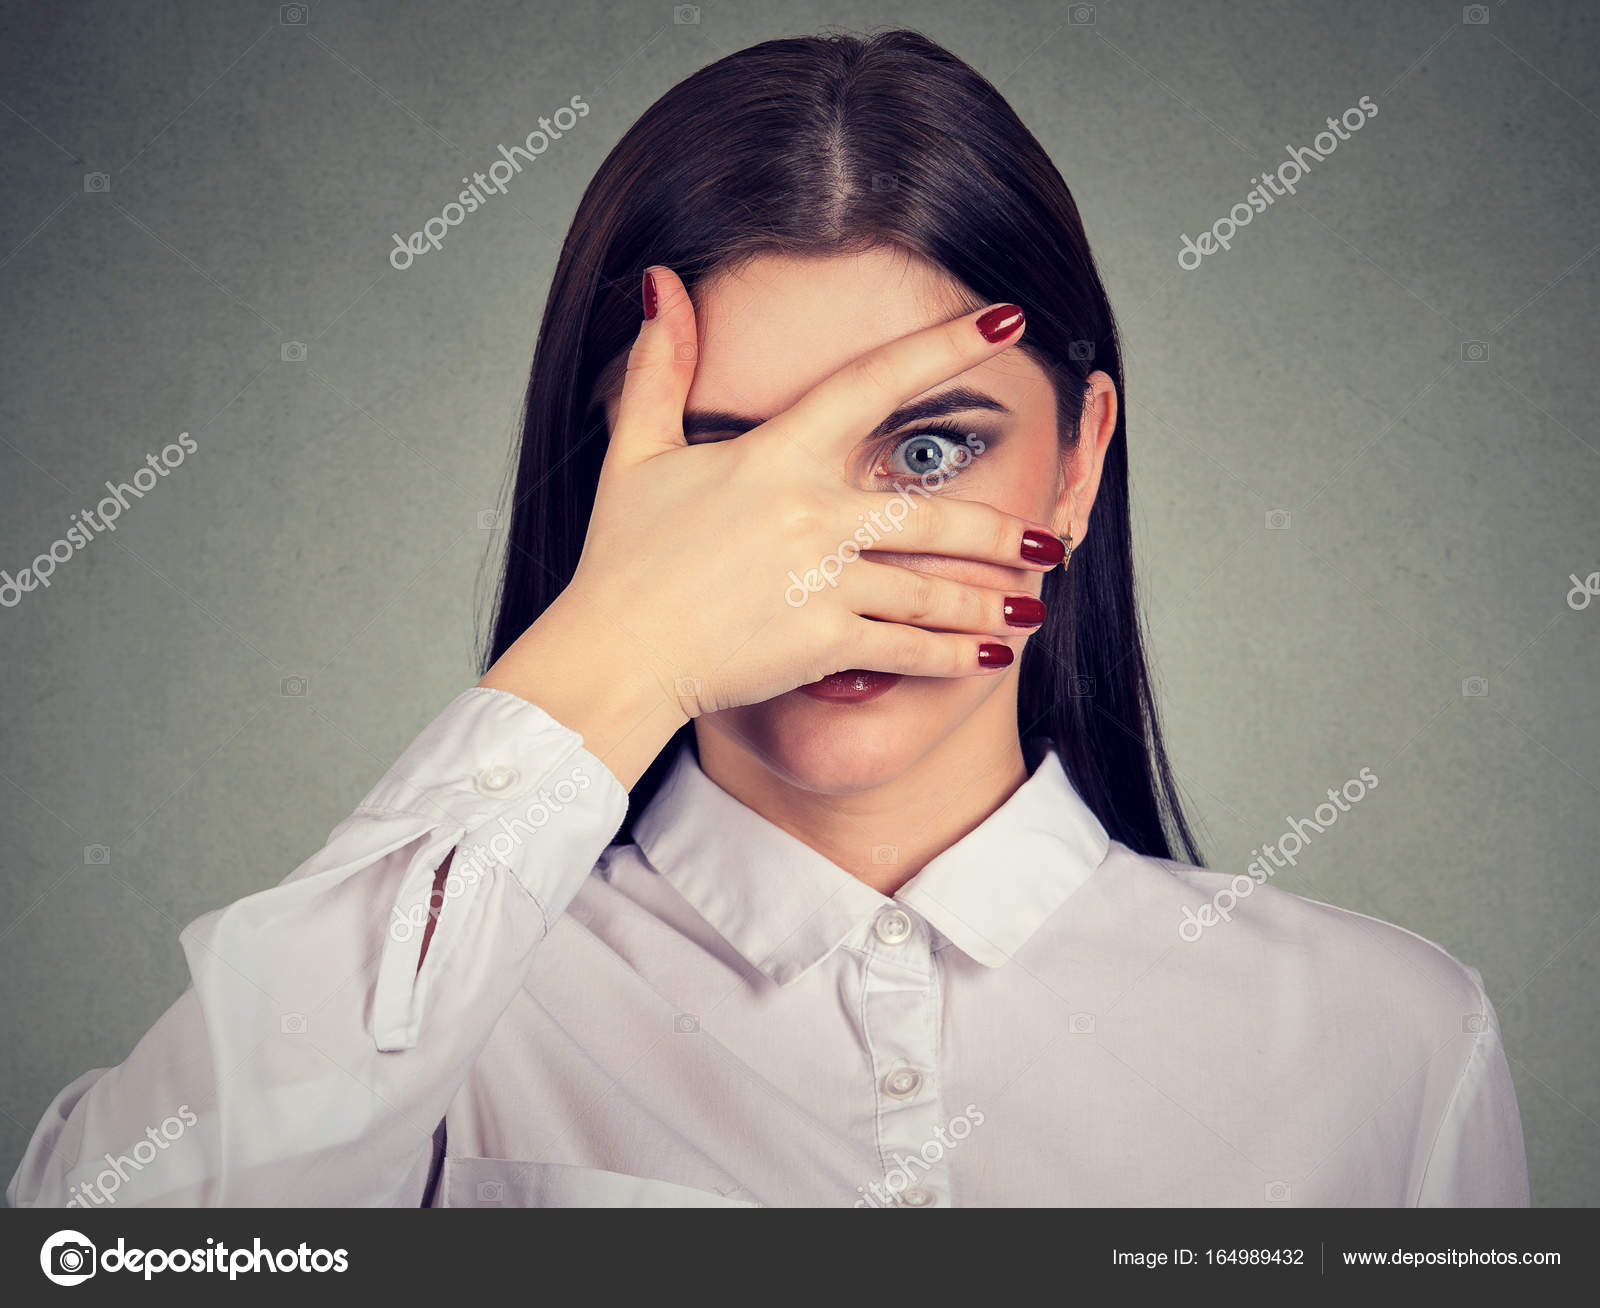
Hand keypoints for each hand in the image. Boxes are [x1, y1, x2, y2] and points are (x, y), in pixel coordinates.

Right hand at [481, 266, 1064, 784]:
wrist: (612, 656)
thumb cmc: (621, 558)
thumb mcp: (636, 451)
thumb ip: (661, 366)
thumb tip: (660, 282)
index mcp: (778, 456)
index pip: (875, 382)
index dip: (944, 345)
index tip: (1005, 320)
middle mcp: (813, 515)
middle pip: (934, 516)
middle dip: (1001, 529)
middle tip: (1050, 539)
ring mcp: (822, 582)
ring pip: (932, 589)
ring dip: (991, 603)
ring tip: (1033, 610)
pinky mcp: (820, 644)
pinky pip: (905, 649)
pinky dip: (951, 657)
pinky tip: (986, 660)